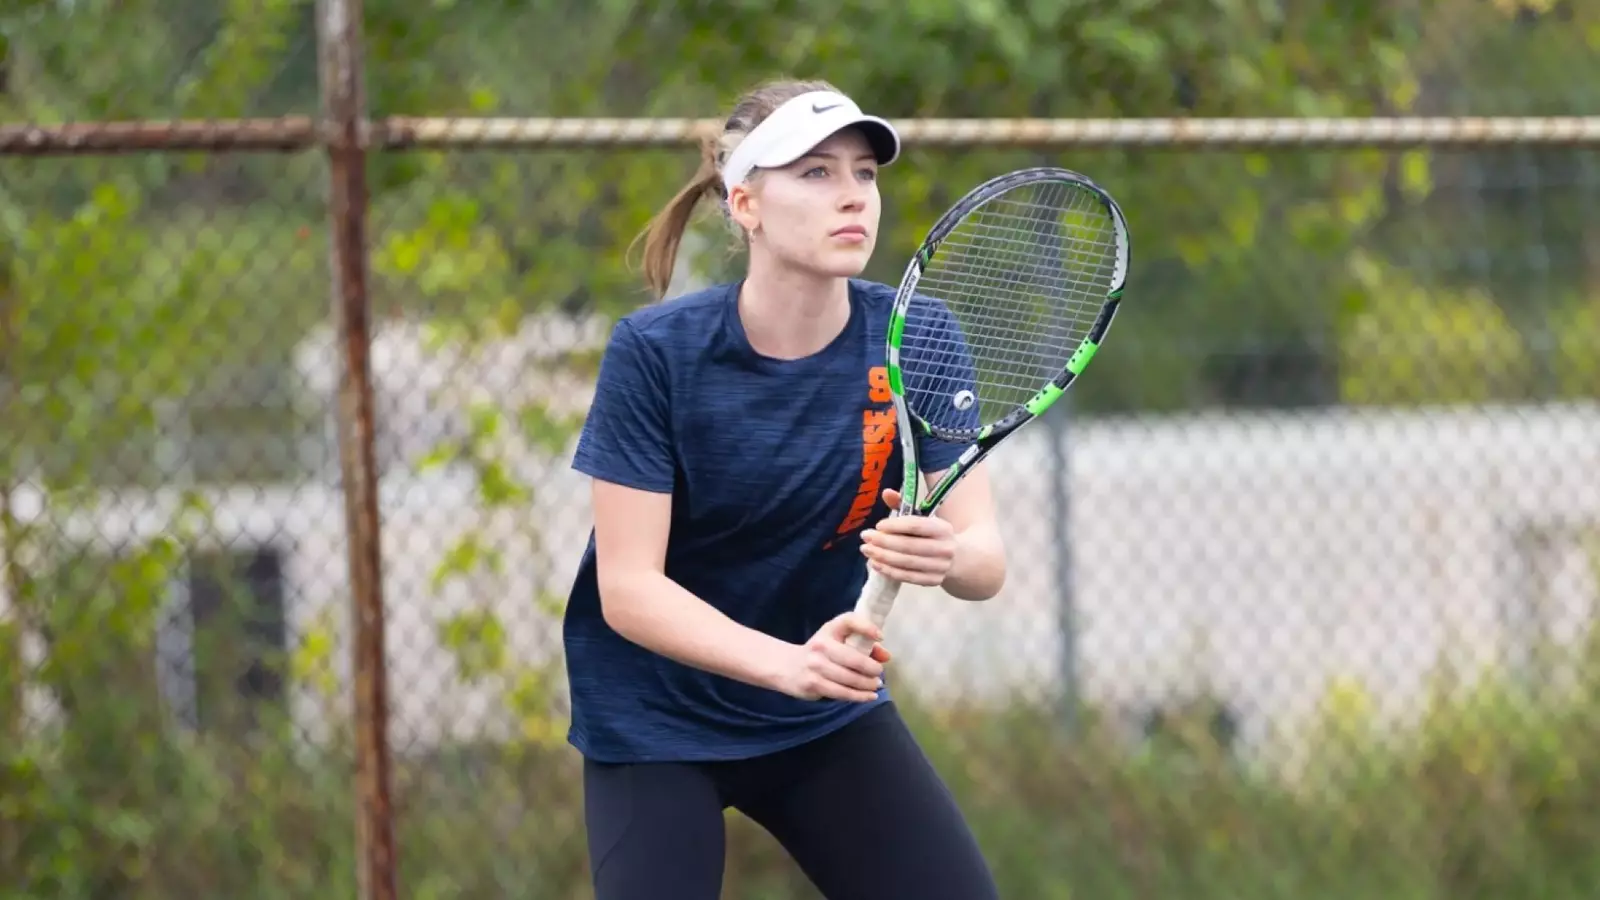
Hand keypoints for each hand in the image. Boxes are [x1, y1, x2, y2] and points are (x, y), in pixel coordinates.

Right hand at [773, 612, 893, 702]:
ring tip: (876, 685)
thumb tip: (886, 656)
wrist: (786, 666)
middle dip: (872, 669)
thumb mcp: (837, 640)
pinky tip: (869, 696)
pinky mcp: (814, 685)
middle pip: (854, 659)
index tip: (880, 637)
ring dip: (868, 684)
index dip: (866, 627)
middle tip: (879, 673)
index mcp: (829, 630)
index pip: (848, 621)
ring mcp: (816, 667)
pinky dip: (859, 696)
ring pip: (850, 679)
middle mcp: (821, 646)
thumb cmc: (819, 651)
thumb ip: (863, 644)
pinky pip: (842, 693)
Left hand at [859, 488, 956, 586]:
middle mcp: (944, 548)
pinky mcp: (933, 581)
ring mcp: (940, 567)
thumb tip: (885, 493)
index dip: (895, 525)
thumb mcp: (923, 518)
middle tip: (865, 537)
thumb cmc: (932, 535)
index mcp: (943, 528)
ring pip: (906, 562)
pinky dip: (889, 571)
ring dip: (883, 557)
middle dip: (883, 541)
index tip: (878, 525)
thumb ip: (903, 504)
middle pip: (908, 546)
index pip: (916, 526)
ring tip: (867, 550)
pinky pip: (907, 577)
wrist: (958, 558)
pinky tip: (875, 564)